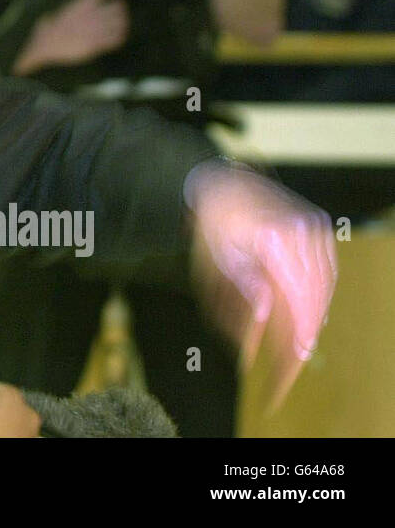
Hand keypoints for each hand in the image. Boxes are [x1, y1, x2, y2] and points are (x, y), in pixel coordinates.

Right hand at [14, 0, 132, 74]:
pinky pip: (117, 39)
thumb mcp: (69, 9)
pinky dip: (119, 38)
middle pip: (119, 6)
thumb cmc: (56, 25)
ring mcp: (94, 28)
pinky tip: (114, 38)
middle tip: (113, 16)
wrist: (45, 44)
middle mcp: (91, 13)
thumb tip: (98, 1)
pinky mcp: (95, 44)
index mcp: (83, 1)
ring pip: (121, 22)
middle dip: (119, 11)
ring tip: (114, 27)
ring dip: (121, 24)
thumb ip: (86, 5)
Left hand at [187, 164, 337, 411]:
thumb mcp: (215, 259)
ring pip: (325, 283)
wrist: (223, 183)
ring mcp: (313, 226)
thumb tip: (260, 323)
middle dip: (308, 328)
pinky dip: (320, 292)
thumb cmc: (213, 222)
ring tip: (302, 338)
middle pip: (315, 293)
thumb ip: (241, 292)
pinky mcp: (318, 225)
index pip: (297, 297)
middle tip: (297, 355)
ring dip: (316, 312)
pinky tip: (311, 310)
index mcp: (273, 239)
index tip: (295, 357)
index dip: (298, 332)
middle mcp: (300, 231)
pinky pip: (327, 267)